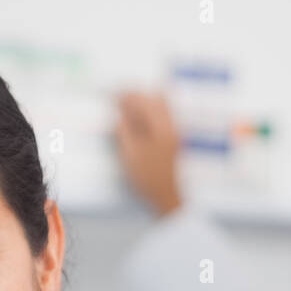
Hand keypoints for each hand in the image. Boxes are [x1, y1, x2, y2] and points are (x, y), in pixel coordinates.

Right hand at [115, 92, 182, 216]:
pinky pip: (164, 116)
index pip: (145, 100)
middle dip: (138, 96)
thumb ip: (124, 130)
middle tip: (121, 100)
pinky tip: (139, 121)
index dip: (129, 96)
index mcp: (162, 126)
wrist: (166, 195)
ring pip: (162, 105)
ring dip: (145, 103)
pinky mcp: (174, 138)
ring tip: (128, 109)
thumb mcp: (130, 153)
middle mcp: (172, 124)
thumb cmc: (147, 176)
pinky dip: (151, 112)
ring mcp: (175, 131)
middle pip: (157, 97)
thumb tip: (119, 114)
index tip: (115, 95)